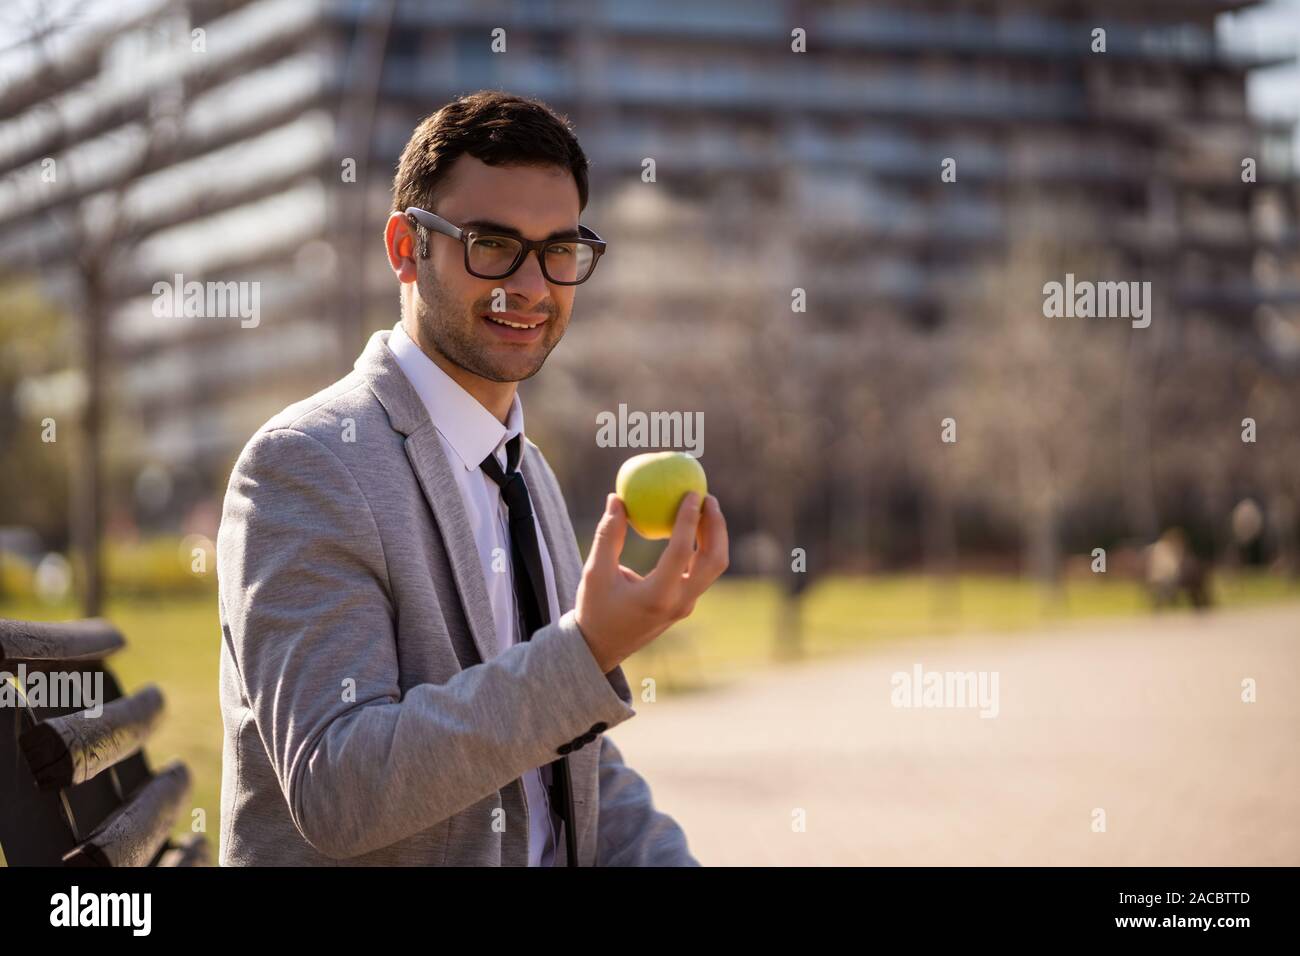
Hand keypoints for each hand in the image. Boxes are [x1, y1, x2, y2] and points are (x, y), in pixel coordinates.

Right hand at [574, 491, 728, 672]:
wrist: (601, 648)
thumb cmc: (595, 609)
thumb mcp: (595, 572)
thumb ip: (608, 535)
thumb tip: (616, 498)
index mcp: (657, 596)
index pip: (681, 552)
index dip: (689, 519)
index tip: (692, 493)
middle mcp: (678, 602)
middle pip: (713, 560)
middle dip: (716, 526)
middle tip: (708, 497)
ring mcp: (686, 605)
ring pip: (713, 566)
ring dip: (713, 536)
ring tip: (703, 507)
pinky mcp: (685, 604)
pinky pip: (702, 571)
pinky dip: (702, 546)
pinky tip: (692, 526)